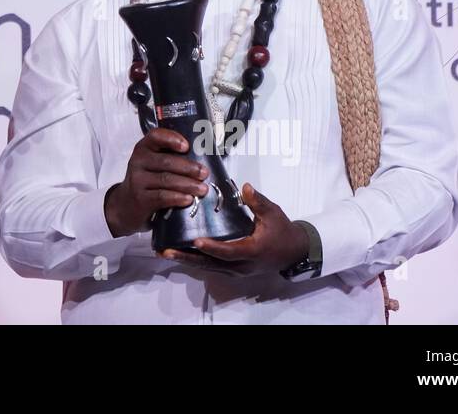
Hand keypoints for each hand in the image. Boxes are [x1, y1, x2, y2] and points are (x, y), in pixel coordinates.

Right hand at [104, 128, 209, 237]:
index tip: (186, 146)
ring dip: (187, 184)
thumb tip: (203, 157)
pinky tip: (188, 199)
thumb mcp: (153, 164)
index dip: (171, 139)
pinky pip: (161, 196)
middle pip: (166, 161)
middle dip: (188, 167)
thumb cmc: (148, 180)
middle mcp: (138, 161)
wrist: (126, 205)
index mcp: (144, 148)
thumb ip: (171, 157)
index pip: (156, 136)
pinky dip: (177, 197)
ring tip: (202, 189)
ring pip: (166, 180)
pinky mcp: (140, 198)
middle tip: (204, 173)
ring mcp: (137, 180)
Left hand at [158, 183, 308, 277]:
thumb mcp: (273, 214)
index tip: (196, 241)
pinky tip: (179, 252)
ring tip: (164, 252)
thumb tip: (245, 187)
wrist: (293, 252)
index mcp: (252, 251)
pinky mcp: (232, 269)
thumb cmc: (283, 232)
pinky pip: (211, 266)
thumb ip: (258, 202)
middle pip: (211, 264)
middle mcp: (241, 265)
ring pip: (208, 267)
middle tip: (165, 252)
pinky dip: (195, 260)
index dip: (213, 247)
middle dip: (187, 258)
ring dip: (187, 260)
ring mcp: (236, 270)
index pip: (229, 251)